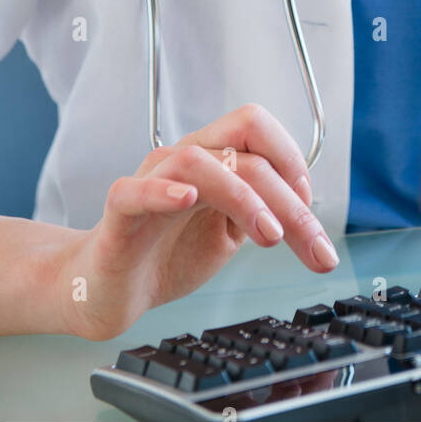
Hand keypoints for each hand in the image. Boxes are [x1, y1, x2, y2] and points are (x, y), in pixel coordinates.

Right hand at [54, 103, 338, 340]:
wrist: (111, 291)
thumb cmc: (168, 254)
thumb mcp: (229, 234)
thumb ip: (260, 212)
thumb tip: (304, 208)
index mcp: (212, 159)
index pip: (255, 130)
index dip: (291, 160)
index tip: (308, 209)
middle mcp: (183, 160)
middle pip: (241, 147)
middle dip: (286, 195)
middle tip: (308, 241)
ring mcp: (150, 182)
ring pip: (200, 162)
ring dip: (244, 197)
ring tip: (268, 235)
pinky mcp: (120, 213)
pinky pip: (136, 191)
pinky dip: (163, 191)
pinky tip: (188, 200)